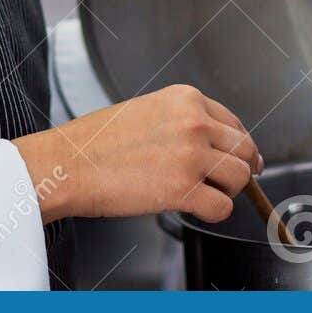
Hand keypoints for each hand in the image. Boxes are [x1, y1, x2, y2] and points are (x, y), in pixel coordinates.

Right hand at [12, 84, 262, 224]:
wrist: (68, 163)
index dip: (240, 146)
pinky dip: (214, 213)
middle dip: (241, 169)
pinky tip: (195, 209)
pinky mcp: (183, 190)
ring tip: (204, 195)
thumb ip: (182, 121)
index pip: (234, 122)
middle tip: (231, 183)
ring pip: (239, 178)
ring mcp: (191, 156)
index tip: (243, 159)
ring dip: (226, 192)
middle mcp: (194, 122)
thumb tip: (214, 144)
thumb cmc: (97, 142)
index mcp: (185, 99)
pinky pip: (222, 208)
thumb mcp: (147, 110)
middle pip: (244, 150)